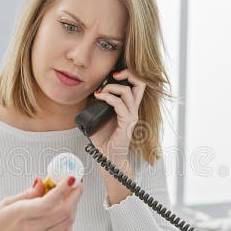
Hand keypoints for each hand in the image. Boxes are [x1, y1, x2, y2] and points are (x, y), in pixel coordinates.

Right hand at [0, 176, 82, 230]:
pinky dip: (70, 220)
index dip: (63, 189)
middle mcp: (33, 228)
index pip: (49, 202)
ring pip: (68, 221)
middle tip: (77, 182)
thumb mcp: (6, 204)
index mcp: (21, 215)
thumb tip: (42, 181)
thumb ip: (28, 193)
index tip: (71, 178)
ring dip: (74, 205)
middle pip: (64, 211)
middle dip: (75, 194)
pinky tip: (65, 211)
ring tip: (71, 194)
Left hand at [90, 69, 145, 204]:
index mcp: (128, 106)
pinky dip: (108, 97)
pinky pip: (119, 105)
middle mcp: (133, 109)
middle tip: (115, 74)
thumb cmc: (104, 139)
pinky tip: (100, 97)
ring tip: (101, 91)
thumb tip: (89, 92)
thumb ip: (97, 104)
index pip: (136, 84)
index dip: (128, 75)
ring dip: (112, 87)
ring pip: (128, 92)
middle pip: (141, 84)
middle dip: (128, 74)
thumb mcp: (98, 116)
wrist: (107, 156)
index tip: (113, 74)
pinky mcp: (127, 123)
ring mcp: (132, 116)